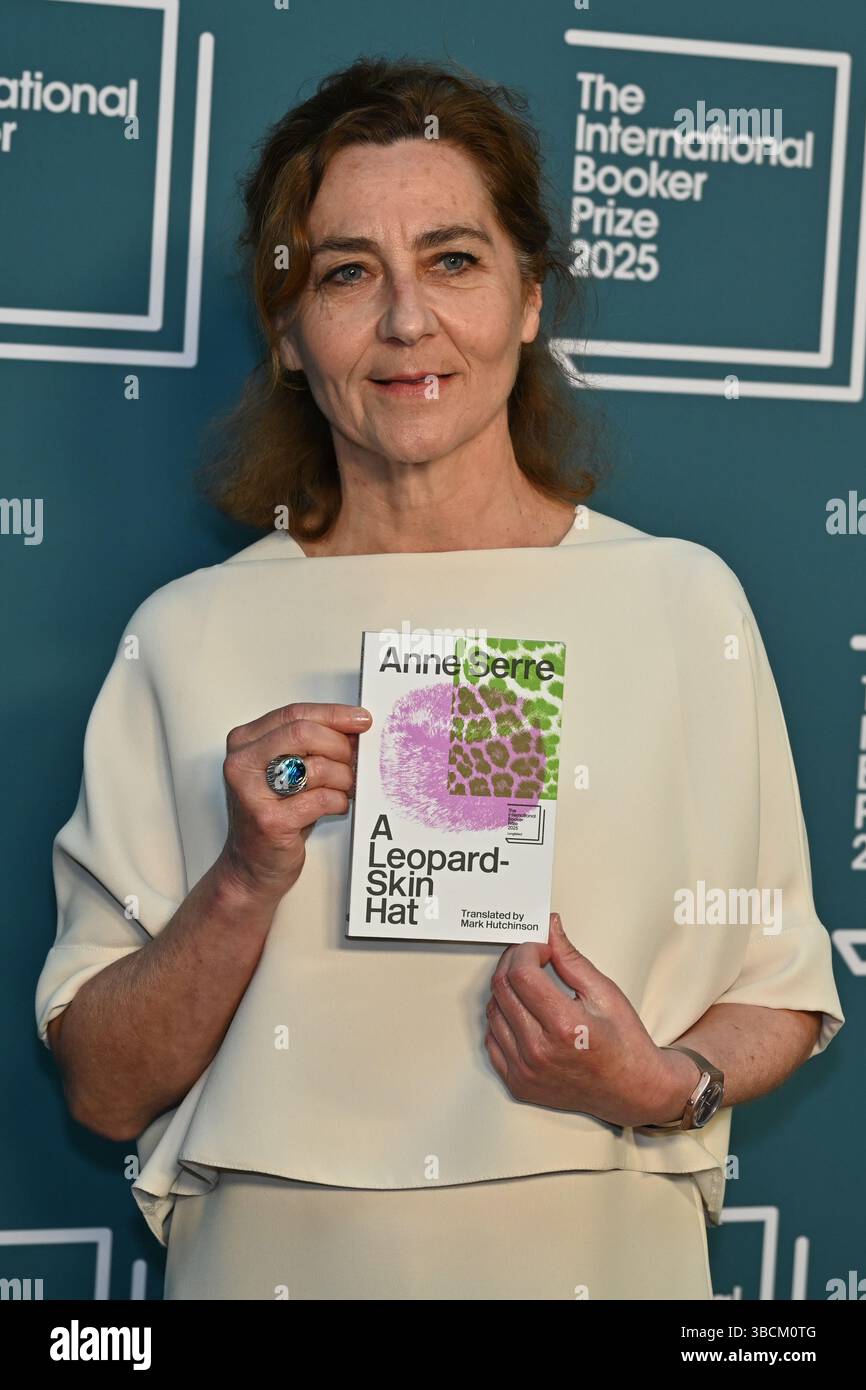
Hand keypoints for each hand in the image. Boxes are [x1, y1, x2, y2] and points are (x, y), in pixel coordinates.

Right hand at [217, 702, 372, 903]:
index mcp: (244, 742)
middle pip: (303, 733)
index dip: (333, 714)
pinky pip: (320, 799)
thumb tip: (354, 727)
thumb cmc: (276, 815)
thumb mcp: (288, 771)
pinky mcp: (269, 821)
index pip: (294, 713)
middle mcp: (241, 763)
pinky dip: (338, 801)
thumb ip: (311, 745)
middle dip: (340, 745)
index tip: (361, 719)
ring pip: (317, 767)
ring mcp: (251, 793)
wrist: (251, 867)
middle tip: (355, 760)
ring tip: (344, 788)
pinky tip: (335, 806)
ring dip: (343, 778)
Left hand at [483, 913, 697, 1127]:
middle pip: (502, 989)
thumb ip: (570, 958)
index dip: (526, 950)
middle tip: (531, 957)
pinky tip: (522, 1012)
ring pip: (492, 1013)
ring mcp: (525, 1071)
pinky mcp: (518, 1083)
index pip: (521, 973)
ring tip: (530, 985)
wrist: (632, 1090)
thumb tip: (550, 929)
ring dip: (506, 990)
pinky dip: (502, 1020)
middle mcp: (539, 1052)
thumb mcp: (605, 993)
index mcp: (563, 1026)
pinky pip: (492, 1041)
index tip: (539, 946)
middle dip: (513, 962)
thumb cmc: (624, 1044)